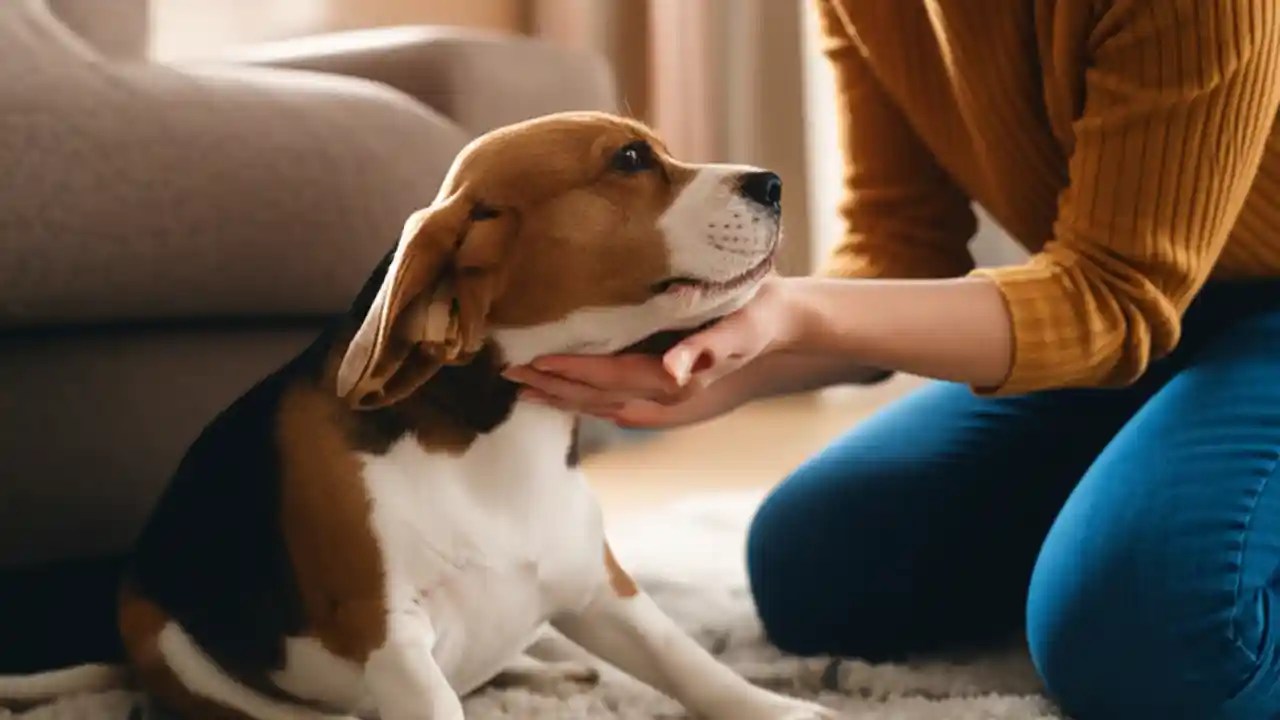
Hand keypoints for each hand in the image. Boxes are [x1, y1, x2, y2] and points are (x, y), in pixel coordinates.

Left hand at [503, 276, 801, 426]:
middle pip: (595, 397)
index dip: (570, 372)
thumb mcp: (740, 327)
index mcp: (676, 380)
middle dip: (551, 387)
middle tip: (506, 373)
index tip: (532, 362)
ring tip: (521, 386)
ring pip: (599, 403)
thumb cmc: (759, 317)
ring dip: (560, 396)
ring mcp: (662, 399)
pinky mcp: (663, 391)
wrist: (784, 331)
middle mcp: (664, 396)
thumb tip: (675, 371)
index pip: (609, 377)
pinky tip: (560, 389)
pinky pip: (612, 399)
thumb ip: (708, 348)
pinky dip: (582, 396)